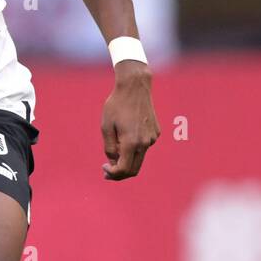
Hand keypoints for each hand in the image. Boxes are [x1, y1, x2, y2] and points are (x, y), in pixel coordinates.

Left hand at [101, 61, 159, 179]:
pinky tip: (126, 133)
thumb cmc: (116, 105)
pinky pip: (143, 146)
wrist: (135, 87)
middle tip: (107, 171)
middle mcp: (145, 142)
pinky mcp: (156, 132)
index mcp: (131, 142)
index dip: (113, 174)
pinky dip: (134, 147)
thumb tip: (114, 162)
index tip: (104, 168)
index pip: (124, 169)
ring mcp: (152, 138)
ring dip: (126, 158)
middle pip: (134, 169)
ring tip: (115, 144)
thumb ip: (109, 148)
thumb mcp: (106, 127)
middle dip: (120, 173)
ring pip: (139, 158)